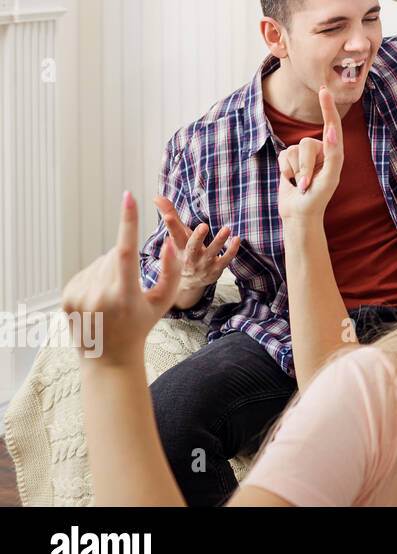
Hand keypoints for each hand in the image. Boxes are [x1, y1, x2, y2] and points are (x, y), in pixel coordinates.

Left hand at [62, 191, 181, 365]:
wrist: (109, 356)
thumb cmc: (141, 325)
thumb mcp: (164, 301)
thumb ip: (172, 270)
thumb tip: (167, 244)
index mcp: (125, 297)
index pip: (126, 252)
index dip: (128, 222)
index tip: (129, 197)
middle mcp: (98, 296)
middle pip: (116, 254)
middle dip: (127, 260)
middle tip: (131, 287)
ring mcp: (79, 296)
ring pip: (102, 261)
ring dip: (112, 269)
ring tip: (115, 295)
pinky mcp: (68, 296)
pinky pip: (88, 270)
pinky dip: (98, 276)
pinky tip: (102, 297)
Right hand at [151, 195, 239, 298]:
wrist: (187, 283)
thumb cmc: (183, 251)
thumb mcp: (177, 235)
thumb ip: (169, 214)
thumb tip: (156, 196)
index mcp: (179, 247)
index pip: (174, 235)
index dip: (171, 225)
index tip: (167, 216)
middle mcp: (190, 257)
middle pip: (192, 247)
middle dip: (198, 237)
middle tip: (203, 226)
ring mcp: (204, 264)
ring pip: (211, 253)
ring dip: (219, 242)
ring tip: (227, 229)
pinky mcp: (216, 269)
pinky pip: (225, 260)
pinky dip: (231, 251)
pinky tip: (236, 239)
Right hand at [277, 86, 343, 220]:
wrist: (298, 216)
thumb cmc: (317, 199)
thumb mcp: (328, 178)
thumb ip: (332, 154)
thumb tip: (331, 131)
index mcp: (335, 153)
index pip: (333, 126)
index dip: (327, 108)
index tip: (323, 90)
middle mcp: (321, 151)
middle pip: (307, 143)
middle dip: (304, 167)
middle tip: (306, 185)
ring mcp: (304, 155)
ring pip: (293, 150)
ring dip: (295, 171)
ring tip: (301, 185)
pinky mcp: (289, 160)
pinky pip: (283, 156)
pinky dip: (286, 171)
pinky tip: (291, 181)